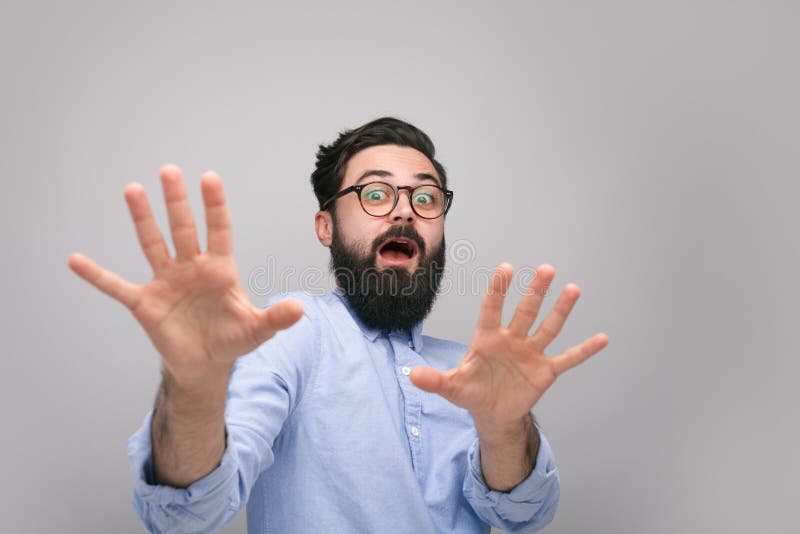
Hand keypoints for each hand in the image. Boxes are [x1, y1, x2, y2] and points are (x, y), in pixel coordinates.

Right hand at [68, 164, 302, 387]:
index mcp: (219, 269)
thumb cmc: (232, 340)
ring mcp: (166, 282)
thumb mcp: (257, 330)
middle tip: (169, 171)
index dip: (214, 206)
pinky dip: (97, 275)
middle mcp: (191, 268)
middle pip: (183, 229)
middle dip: (177, 202)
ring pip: (153, 244)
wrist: (206, 364)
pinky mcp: (145, 303)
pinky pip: (116, 286)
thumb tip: (300, 308)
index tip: (210, 178)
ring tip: (133, 190)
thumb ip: (276, 318)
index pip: (219, 230)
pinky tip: (75, 260)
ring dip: (143, 219)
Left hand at [410, 263, 607, 427]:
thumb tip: (411, 375)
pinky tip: (602, 338)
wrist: (492, 413)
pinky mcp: (545, 371)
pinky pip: (568, 359)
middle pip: (525, 311)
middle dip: (535, 292)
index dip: (498, 290)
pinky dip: (584, 350)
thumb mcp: (451, 387)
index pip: (492, 309)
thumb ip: (434, 379)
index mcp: (487, 339)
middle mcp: (512, 340)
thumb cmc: (471, 392)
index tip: (506, 268)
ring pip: (548, 328)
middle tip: (546, 269)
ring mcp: (530, 354)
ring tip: (573, 289)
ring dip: (561, 310)